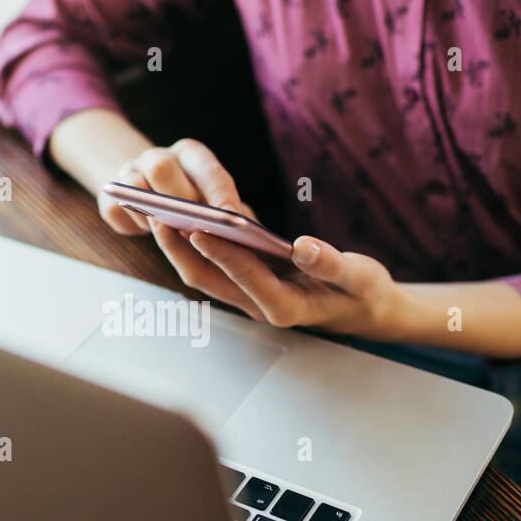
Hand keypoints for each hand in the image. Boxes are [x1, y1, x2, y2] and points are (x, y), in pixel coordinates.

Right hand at [97, 137, 255, 235]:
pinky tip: (144, 230)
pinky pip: (115, 209)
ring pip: (133, 187)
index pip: (206, 169)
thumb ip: (219, 212)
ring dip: (151, 214)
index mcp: (190, 154)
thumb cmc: (192, 205)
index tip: (228, 217)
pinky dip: (132, 224)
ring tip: (167, 231)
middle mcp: (158, 157)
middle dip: (178, 201)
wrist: (148, 196)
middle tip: (194, 230)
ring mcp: (129, 173)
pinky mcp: (108, 196)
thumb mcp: (212, 205)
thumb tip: (227, 230)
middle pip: (160, 168)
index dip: (218, 193)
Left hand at [155, 224, 403, 337]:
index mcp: (285, 307)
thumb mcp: (359, 278)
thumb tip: (302, 246)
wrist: (364, 311)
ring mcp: (249, 298)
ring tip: (155, 209)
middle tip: (157, 211)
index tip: (195, 225)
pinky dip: (191, 243)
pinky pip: (211, 266)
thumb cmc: (363, 293)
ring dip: (177, 244)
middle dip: (180, 246)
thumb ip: (331, 264)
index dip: (219, 250)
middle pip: (208, 277)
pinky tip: (176, 216)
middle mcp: (259, 307)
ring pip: (203, 273)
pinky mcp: (246, 286)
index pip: (243, 275)